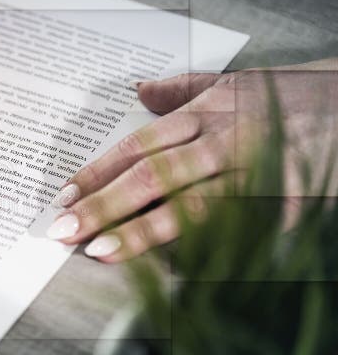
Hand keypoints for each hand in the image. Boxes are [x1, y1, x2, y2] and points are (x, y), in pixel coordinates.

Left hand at [46, 58, 337, 261]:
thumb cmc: (290, 97)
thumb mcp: (234, 82)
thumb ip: (183, 88)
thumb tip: (138, 89)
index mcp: (206, 113)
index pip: (138, 147)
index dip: (98, 172)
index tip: (64, 196)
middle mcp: (222, 142)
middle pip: (152, 177)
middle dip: (103, 205)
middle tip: (63, 229)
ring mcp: (254, 175)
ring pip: (186, 207)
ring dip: (139, 232)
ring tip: (99, 252)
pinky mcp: (285, 205)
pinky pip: (236, 232)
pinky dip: (203, 252)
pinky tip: (169, 272)